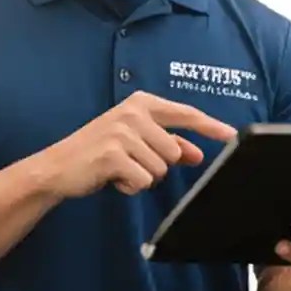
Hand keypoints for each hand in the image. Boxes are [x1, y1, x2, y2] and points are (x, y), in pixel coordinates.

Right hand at [33, 90, 236, 199]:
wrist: (58, 166)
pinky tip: (111, 178)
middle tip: (129, 162)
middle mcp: (133, 113)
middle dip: (156, 165)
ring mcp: (123, 133)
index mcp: (140, 103)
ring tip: (118, 169)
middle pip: (174, 152)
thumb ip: (167, 144)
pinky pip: (143, 181)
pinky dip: (130, 187)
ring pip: (160, 169)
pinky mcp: (114, 155)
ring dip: (142, 177)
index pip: (185, 113)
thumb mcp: (135, 142)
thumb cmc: (99, 153)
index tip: (232, 135)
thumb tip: (197, 153)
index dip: (210, 126)